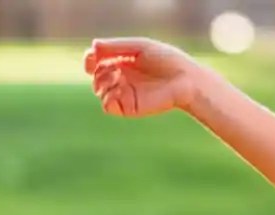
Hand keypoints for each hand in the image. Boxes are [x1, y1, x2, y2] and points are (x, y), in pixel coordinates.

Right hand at [83, 38, 204, 117]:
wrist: (184, 80)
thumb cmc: (166, 60)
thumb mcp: (140, 47)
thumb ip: (116, 46)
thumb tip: (93, 45)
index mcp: (123, 62)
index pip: (97, 62)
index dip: (90, 59)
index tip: (91, 56)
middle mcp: (121, 78)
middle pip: (95, 76)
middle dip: (98, 70)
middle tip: (113, 67)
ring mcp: (123, 94)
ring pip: (98, 91)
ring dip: (102, 82)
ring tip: (117, 77)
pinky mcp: (127, 108)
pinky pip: (106, 105)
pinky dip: (108, 96)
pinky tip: (119, 89)